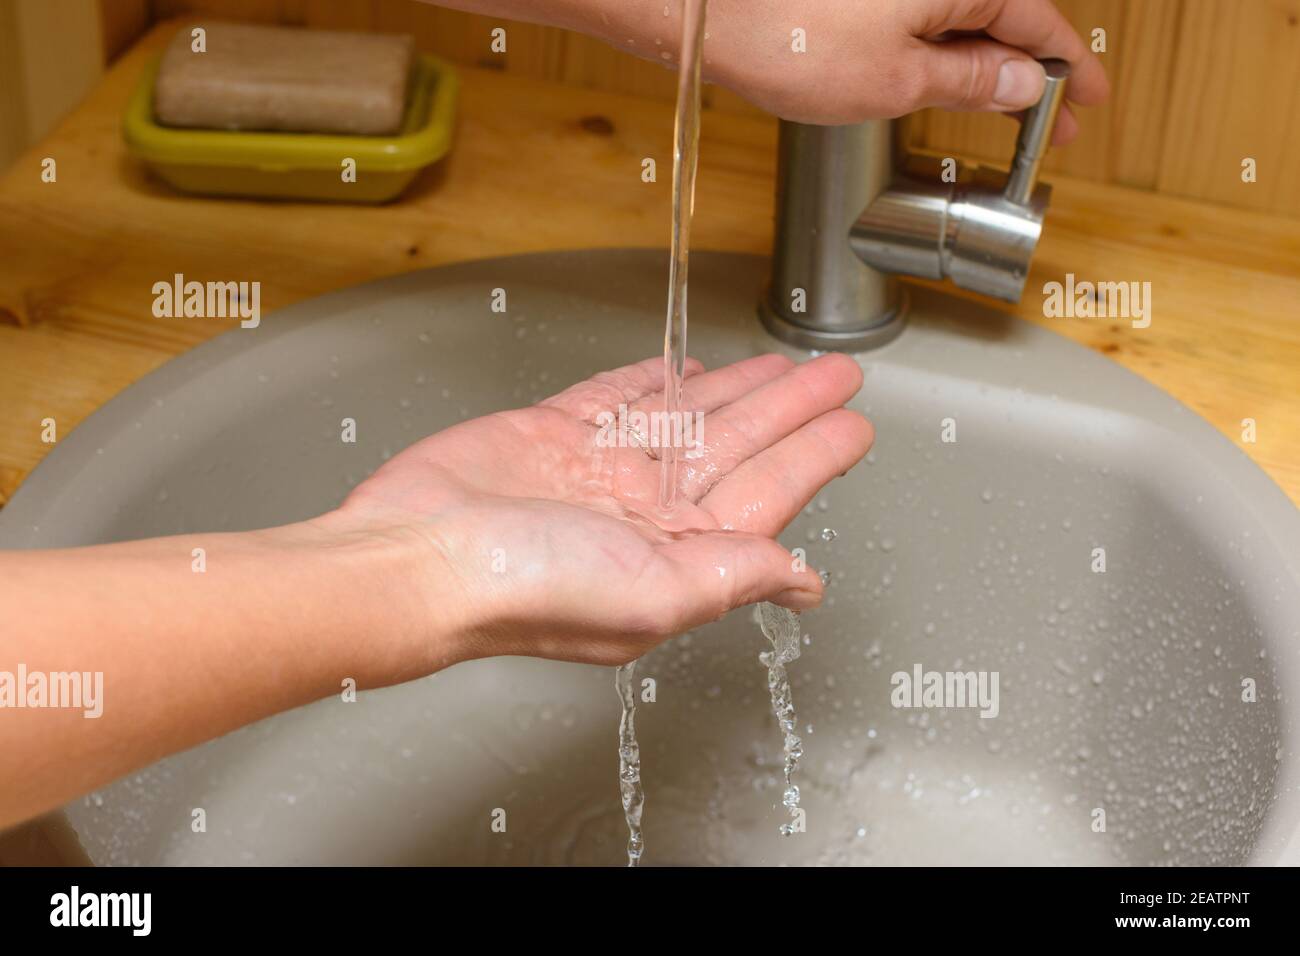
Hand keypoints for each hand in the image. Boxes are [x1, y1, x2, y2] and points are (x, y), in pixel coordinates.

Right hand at [328, 353, 870, 674]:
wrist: (418, 556)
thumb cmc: (524, 589)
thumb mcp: (658, 594)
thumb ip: (738, 575)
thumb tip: (805, 583)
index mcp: (679, 552)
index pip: (769, 494)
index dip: (816, 457)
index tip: (855, 427)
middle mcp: (644, 513)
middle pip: (738, 447)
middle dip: (790, 410)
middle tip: (835, 377)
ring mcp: (598, 470)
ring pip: (687, 417)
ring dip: (735, 391)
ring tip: (778, 365)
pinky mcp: (552, 435)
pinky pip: (618, 398)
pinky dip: (652, 381)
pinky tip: (683, 369)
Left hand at [431, 0, 1107, 141]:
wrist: (706, 14)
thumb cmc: (788, 36)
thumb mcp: (897, 78)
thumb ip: (968, 78)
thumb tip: (1020, 82)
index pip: (1040, 22)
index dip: (1071, 70)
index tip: (1089, 106)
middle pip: (1004, 18)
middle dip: (1032, 75)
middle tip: (1052, 127)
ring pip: (961, 22)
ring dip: (986, 69)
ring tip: (1002, 120)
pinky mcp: (859, 1)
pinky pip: (920, 23)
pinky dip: (940, 58)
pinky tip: (939, 88)